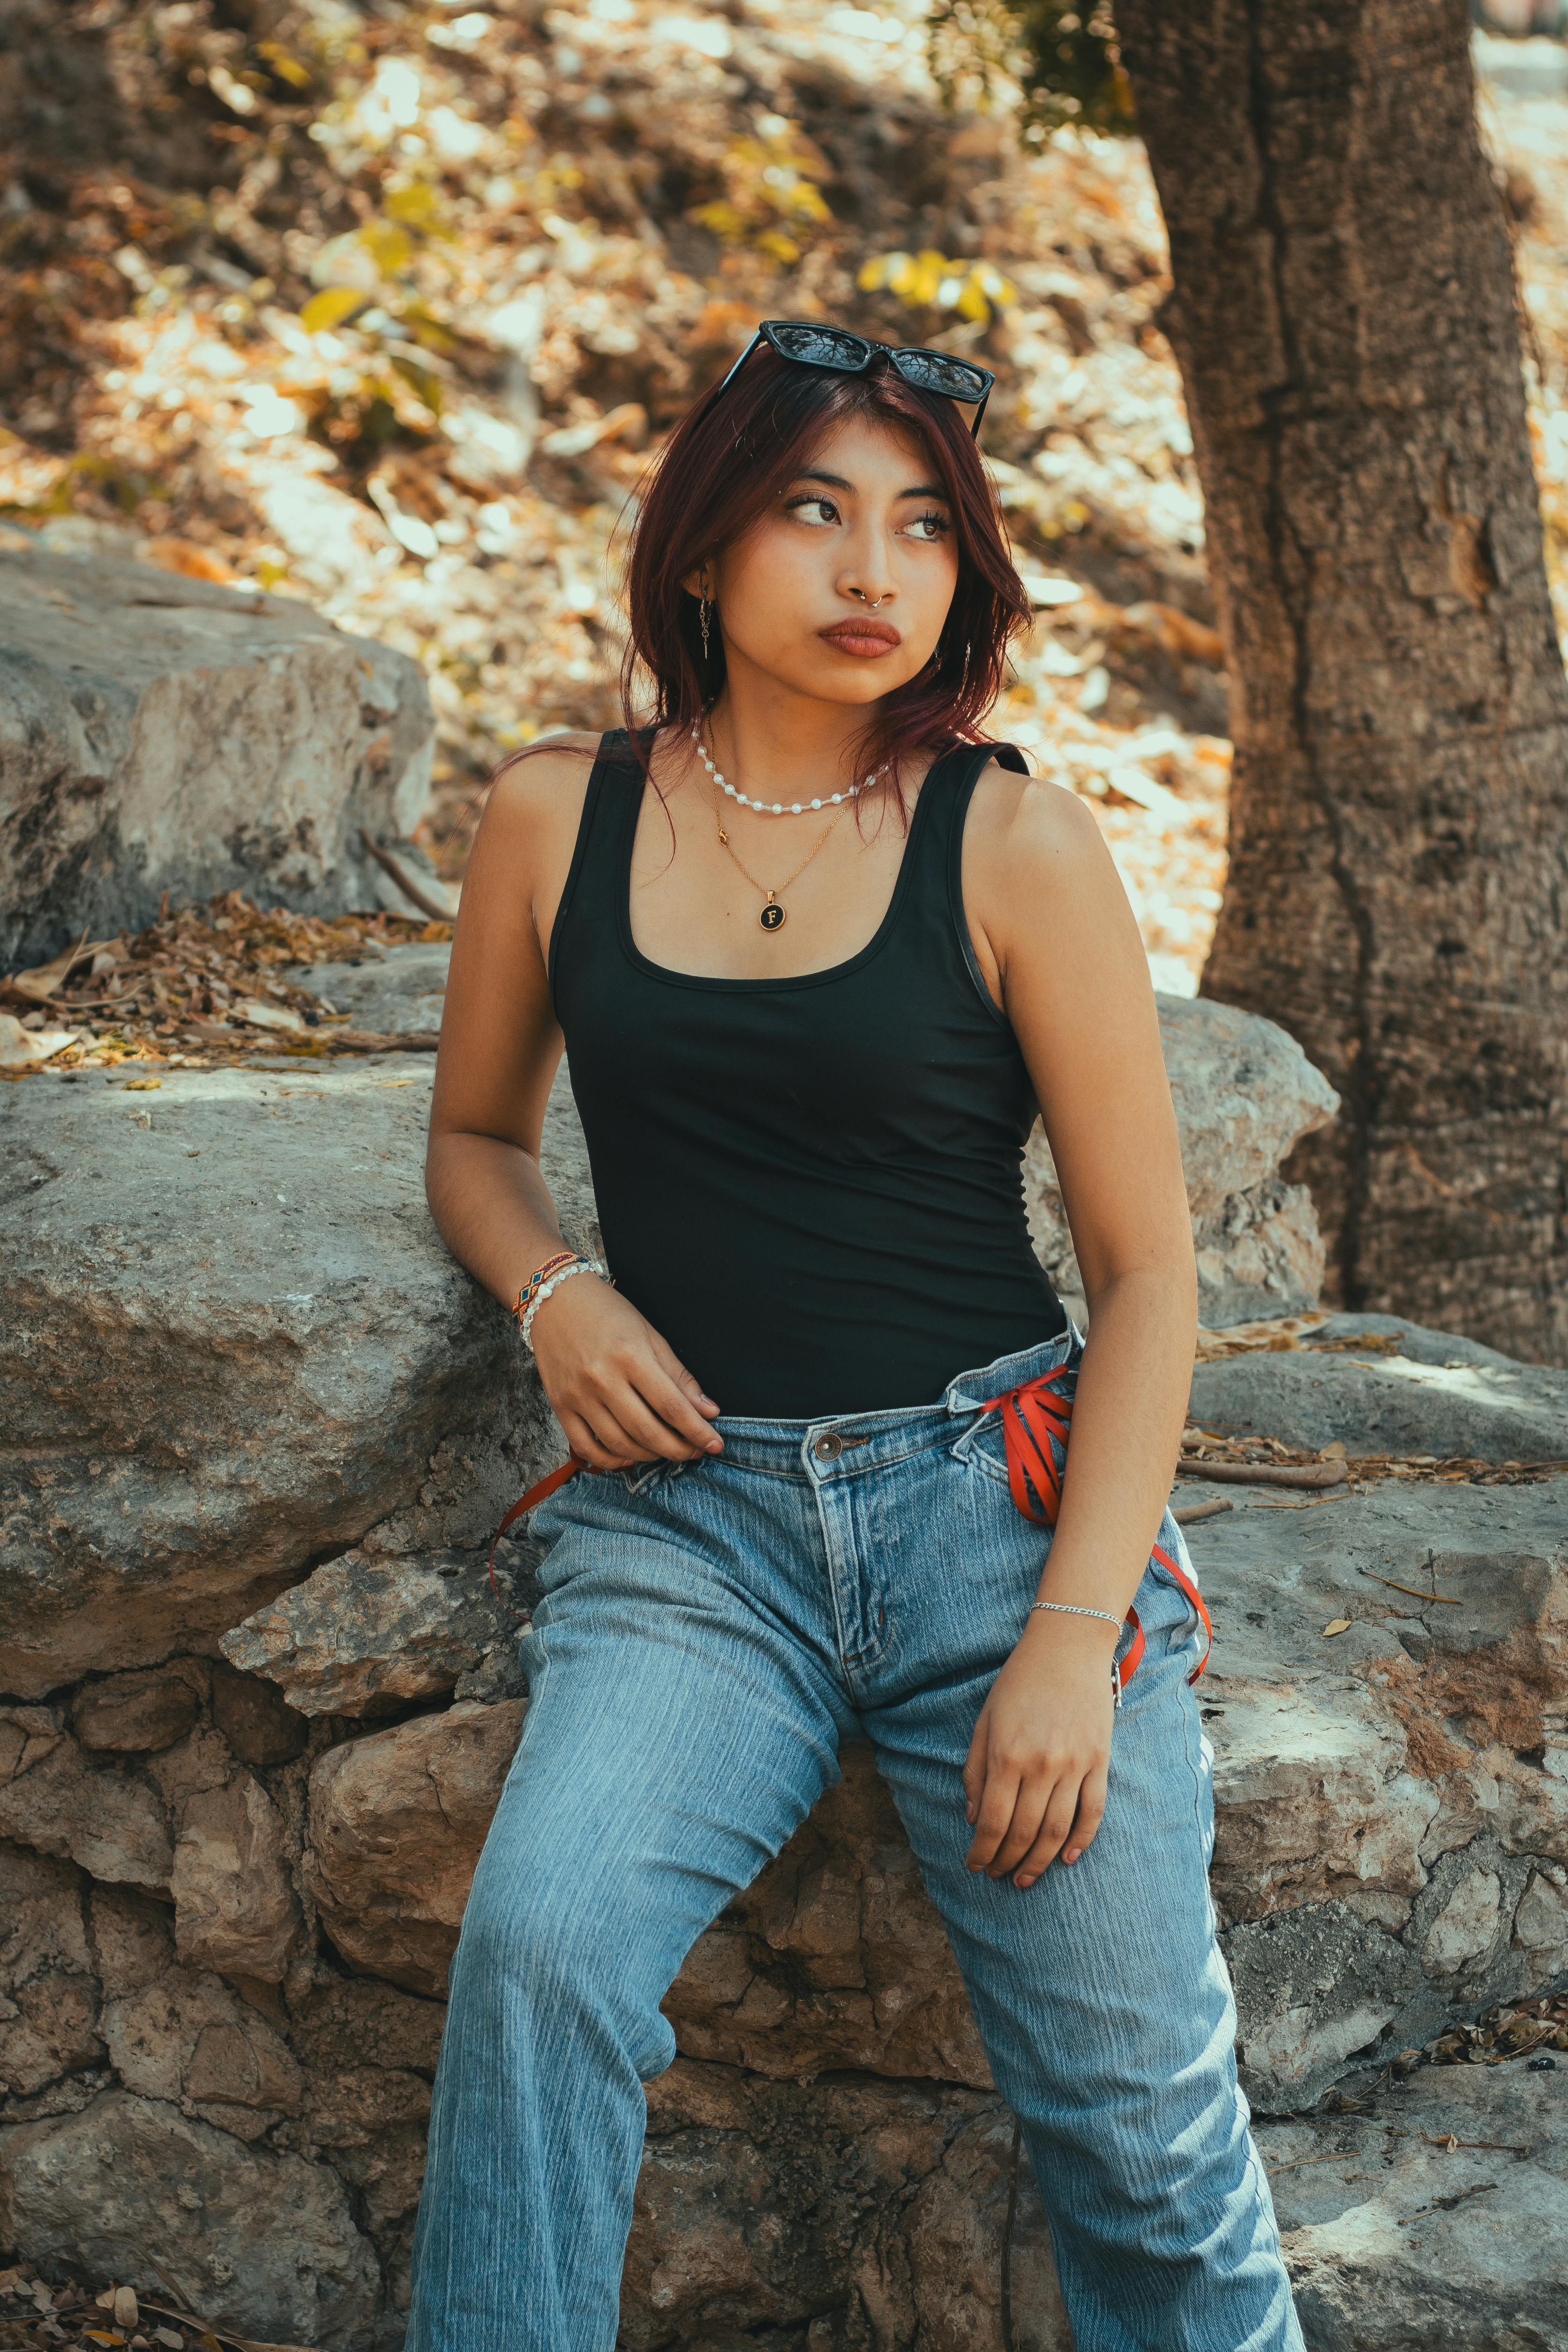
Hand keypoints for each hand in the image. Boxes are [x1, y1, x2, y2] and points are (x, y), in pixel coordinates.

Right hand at [530, 1273, 722, 1469]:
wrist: (553, 1299)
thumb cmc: (607, 1312)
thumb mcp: (650, 1334)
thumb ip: (679, 1375)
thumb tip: (708, 1411)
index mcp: (631, 1355)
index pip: (672, 1406)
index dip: (697, 1431)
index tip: (715, 1444)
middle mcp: (602, 1378)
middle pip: (647, 1431)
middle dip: (678, 1449)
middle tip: (694, 1452)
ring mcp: (578, 1395)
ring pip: (619, 1444)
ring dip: (649, 1456)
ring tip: (666, 1451)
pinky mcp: (559, 1405)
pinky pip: (585, 1447)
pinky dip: (610, 1460)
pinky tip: (628, 1457)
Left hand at [961, 1612, 1115, 1887]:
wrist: (1068, 1648)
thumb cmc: (1019, 1682)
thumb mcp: (985, 1721)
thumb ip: (976, 1770)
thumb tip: (974, 1818)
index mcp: (1007, 1755)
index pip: (993, 1822)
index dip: (982, 1852)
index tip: (974, 1866)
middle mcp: (1041, 1765)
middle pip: (1024, 1833)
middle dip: (1007, 1862)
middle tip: (998, 1876)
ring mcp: (1074, 1765)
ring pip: (1057, 1830)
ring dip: (1039, 1862)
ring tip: (1025, 1878)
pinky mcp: (1099, 1761)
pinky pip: (1093, 1811)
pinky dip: (1081, 1840)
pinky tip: (1066, 1858)